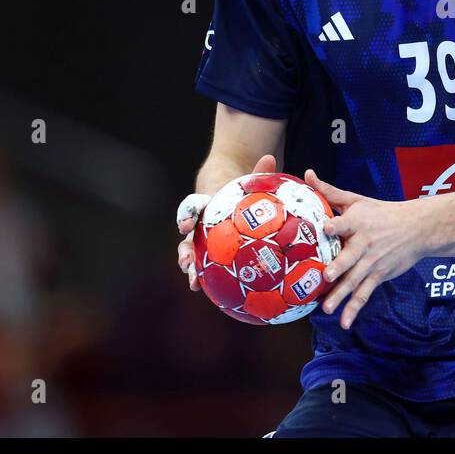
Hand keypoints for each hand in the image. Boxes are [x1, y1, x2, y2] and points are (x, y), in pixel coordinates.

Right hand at [177, 153, 277, 291]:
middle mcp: (199, 226)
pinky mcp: (213, 254)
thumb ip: (259, 171)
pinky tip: (219, 295)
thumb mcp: (249, 180)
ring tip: (194, 283)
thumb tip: (270, 158)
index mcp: (206, 206)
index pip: (191, 208)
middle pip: (186, 239)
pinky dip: (211, 280)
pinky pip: (210, 268)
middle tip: (186, 263)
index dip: (187, 215)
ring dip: (192, 270)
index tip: (186, 224)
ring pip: (193, 256)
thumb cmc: (242, 189)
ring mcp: (203, 241)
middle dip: (184, 252)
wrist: (233, 197)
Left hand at [304, 169, 432, 330]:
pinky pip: (365, 293)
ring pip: (355, 280)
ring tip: (327, 308)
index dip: (336, 226)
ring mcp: (372, 262)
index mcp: (358, 222)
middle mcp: (364, 243)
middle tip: (326, 275)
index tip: (326, 227)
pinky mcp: (379, 275)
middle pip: (350, 257)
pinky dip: (355, 308)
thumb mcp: (357, 200)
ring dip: (341, 295)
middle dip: (339, 267)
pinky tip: (344, 322)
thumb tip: (307, 174)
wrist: (417, 228)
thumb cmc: (381, 212)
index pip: (345, 223)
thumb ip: (330, 191)